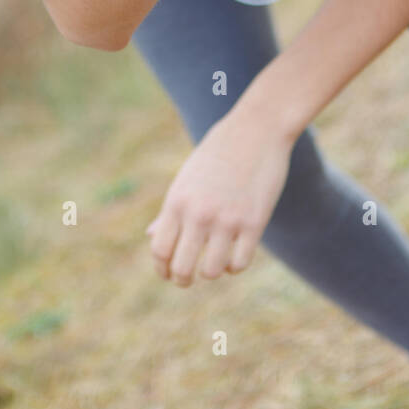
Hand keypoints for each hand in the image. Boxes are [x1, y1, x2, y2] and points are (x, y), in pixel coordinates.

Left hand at [146, 111, 292, 284]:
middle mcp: (199, 213)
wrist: (256, 129)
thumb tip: (151, 237)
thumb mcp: (187, 178)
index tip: (168, 272)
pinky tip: (234, 255)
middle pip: (181, 268)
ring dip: (211, 272)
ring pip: (211, 271)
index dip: (161, 269)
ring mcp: (227, 219)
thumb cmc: (218, 152)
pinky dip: (234, 266)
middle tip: (188, 278)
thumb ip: (170, 211)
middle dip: (182, 279)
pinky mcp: (254, 222)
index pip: (159, 250)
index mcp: (177, 200)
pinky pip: (240, 264)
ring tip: (214, 264)